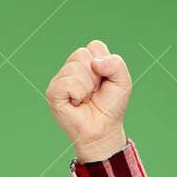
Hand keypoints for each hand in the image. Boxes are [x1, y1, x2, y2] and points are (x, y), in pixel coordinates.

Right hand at [45, 39, 131, 162]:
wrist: (103, 130)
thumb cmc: (110, 105)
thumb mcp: (123, 82)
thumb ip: (116, 64)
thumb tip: (95, 62)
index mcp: (87, 60)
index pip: (95, 46)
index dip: (105, 64)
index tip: (104, 81)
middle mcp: (71, 67)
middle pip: (83, 54)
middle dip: (96, 76)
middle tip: (94, 92)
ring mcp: (60, 78)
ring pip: (75, 68)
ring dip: (87, 87)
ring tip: (86, 99)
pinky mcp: (53, 91)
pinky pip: (68, 83)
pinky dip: (78, 94)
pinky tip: (76, 103)